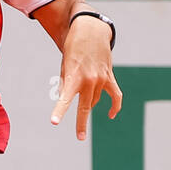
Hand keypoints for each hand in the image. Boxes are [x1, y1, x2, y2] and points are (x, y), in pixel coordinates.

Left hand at [51, 14, 122, 139]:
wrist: (90, 32)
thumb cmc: (73, 50)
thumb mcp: (64, 66)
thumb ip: (66, 85)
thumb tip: (68, 101)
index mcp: (74, 76)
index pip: (65, 98)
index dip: (59, 111)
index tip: (54, 122)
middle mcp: (89, 80)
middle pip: (85, 107)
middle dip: (82, 123)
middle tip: (80, 137)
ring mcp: (101, 79)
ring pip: (95, 100)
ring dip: (88, 102)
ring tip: (82, 93)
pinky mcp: (110, 77)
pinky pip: (115, 95)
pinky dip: (114, 106)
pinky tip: (111, 115)